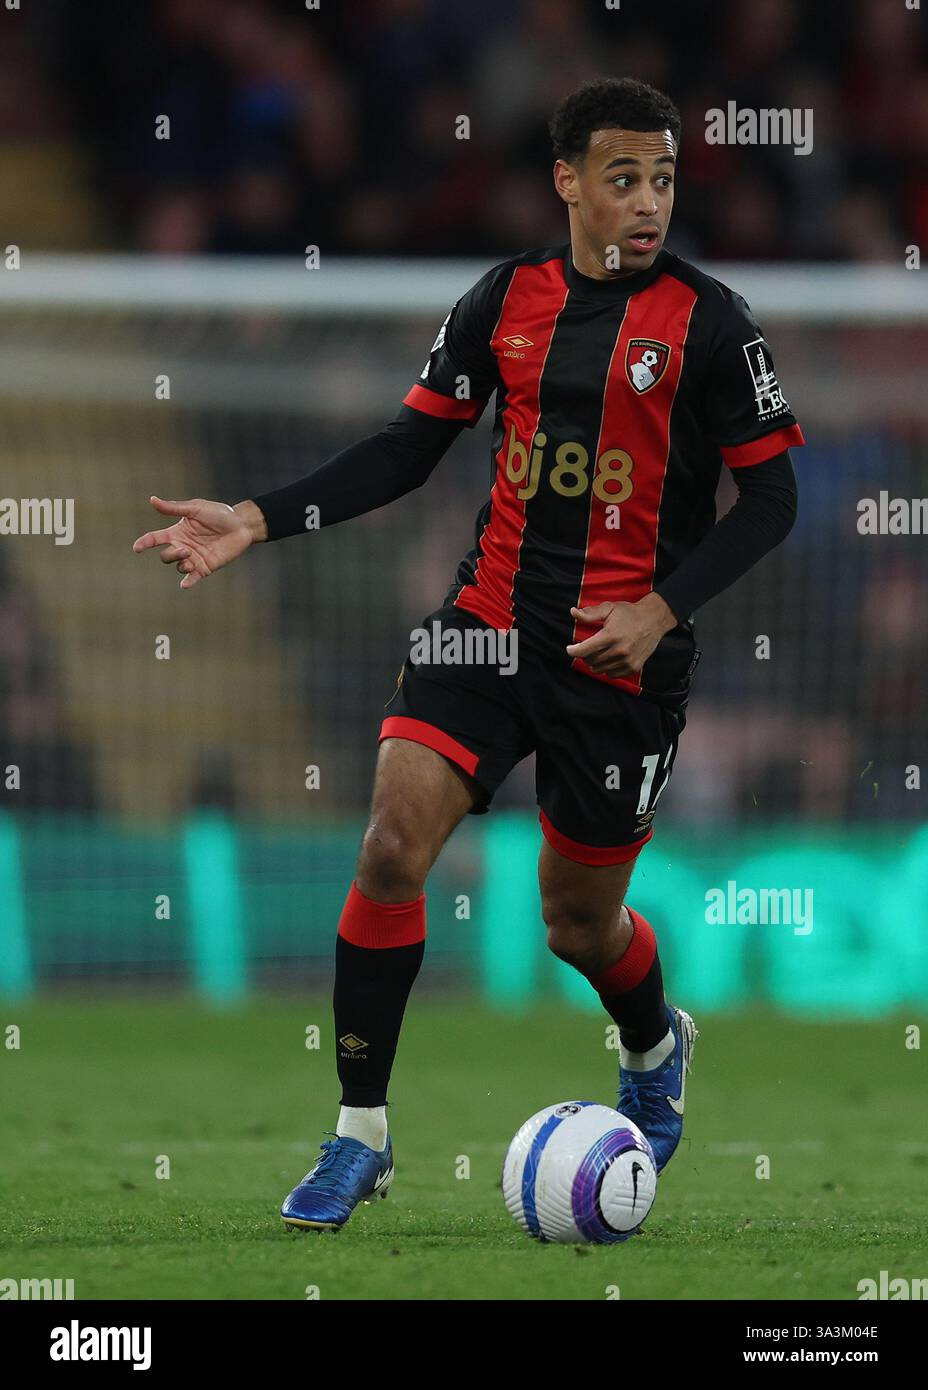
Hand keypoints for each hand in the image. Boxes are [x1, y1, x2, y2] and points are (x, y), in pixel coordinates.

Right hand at [132, 496, 264, 588]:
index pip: (155, 539)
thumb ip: (174, 508)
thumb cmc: (219, 514)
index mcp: (177, 532)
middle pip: (166, 556)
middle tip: (186, 549)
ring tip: (191, 556)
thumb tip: (152, 500)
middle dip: (171, 554)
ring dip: (181, 563)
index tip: (137, 548)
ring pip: (177, 566)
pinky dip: (187, 582)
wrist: (241, 526)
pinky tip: (184, 584)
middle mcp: (183, 546)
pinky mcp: (205, 567)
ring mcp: (193, 558)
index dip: (145, 543)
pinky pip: (192, 578)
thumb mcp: (195, 509)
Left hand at [565, 593, 677, 676]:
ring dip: (595, 663)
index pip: (584, 650)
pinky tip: (609, 658)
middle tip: (589, 647)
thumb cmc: (630, 613)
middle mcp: (619, 650)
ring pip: (600, 669)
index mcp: (610, 635)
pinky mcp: (633, 667)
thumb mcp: (609, 608)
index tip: (569, 649)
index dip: (573, 651)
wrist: (654, 619)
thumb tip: (573, 612)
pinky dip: (607, 668)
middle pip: (591, 660)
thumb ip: (590, 613)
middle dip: (585, 654)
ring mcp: (627, 660)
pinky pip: (612, 674)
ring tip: (599, 652)